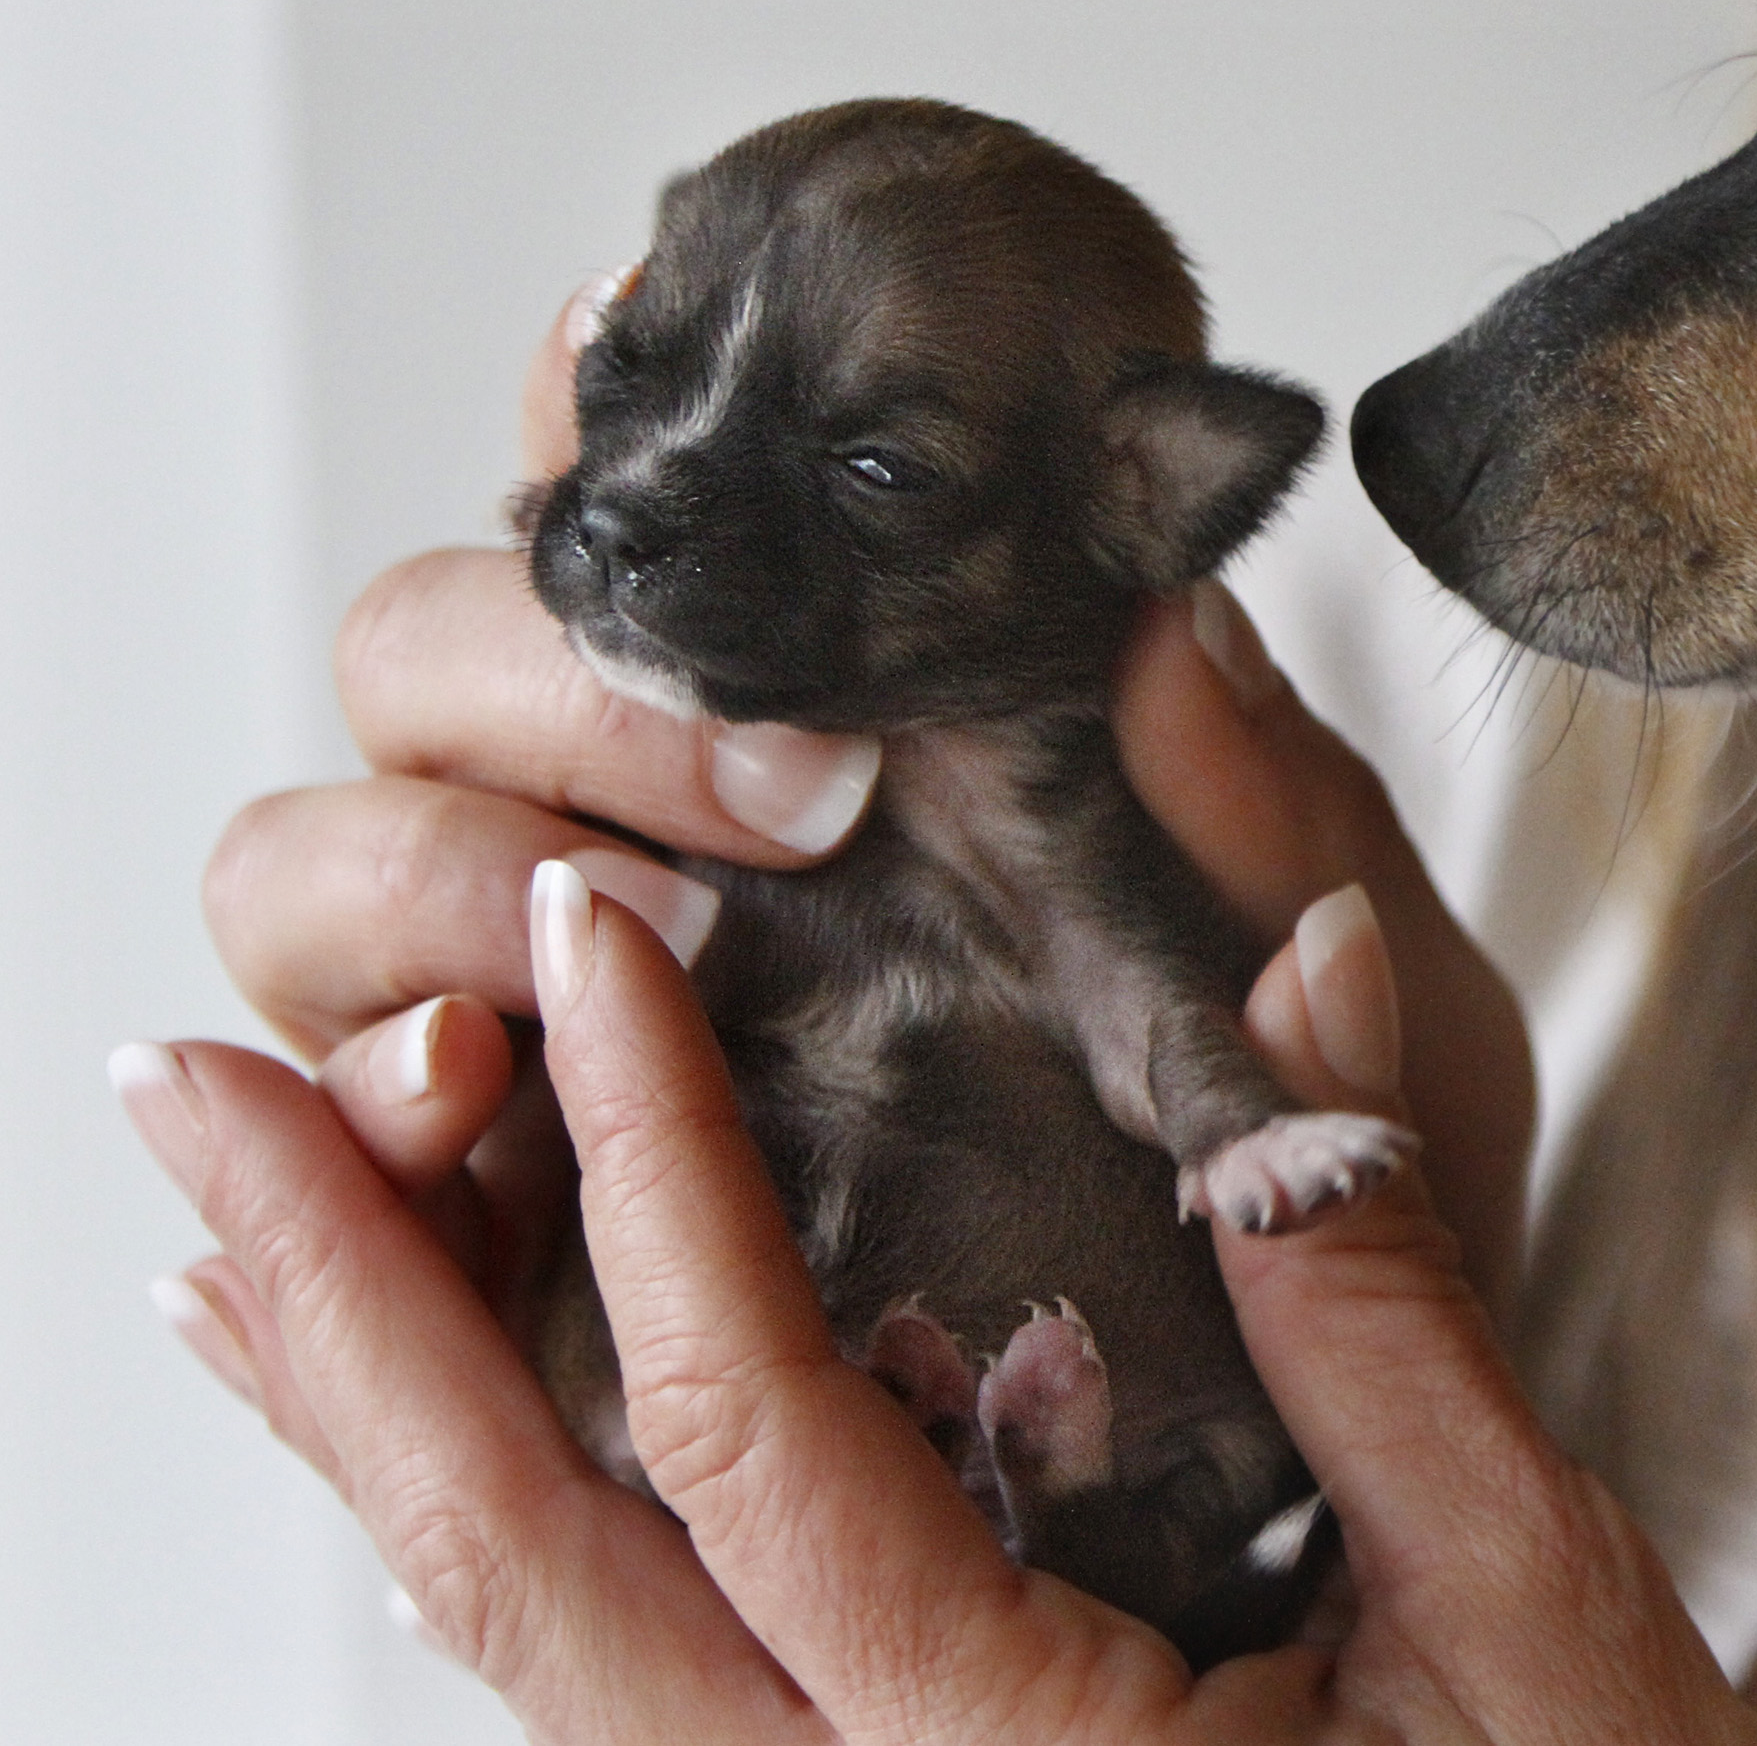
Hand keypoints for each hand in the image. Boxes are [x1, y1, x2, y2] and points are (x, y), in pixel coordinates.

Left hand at [118, 859, 1756, 1742]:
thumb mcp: (1527, 1588)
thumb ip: (1381, 1305)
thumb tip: (1292, 988)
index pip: (761, 1445)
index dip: (658, 1177)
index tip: (599, 953)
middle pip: (525, 1578)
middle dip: (344, 1314)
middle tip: (197, 1091)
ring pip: (530, 1636)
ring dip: (367, 1408)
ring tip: (238, 1214)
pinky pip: (614, 1666)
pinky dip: (491, 1510)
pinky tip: (422, 1395)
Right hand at [203, 278, 1534, 1315]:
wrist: (1304, 1461)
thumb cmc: (1323, 1196)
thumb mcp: (1378, 1013)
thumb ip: (1284, 817)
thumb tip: (1174, 622)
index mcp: (854, 730)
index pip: (666, 521)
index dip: (607, 409)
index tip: (636, 343)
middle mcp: (670, 836)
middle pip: (437, 648)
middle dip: (553, 678)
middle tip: (788, 788)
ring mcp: (571, 1010)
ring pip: (329, 852)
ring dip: (429, 865)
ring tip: (621, 940)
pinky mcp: (521, 1194)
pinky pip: (346, 1100)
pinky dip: (359, 1080)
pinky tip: (471, 1090)